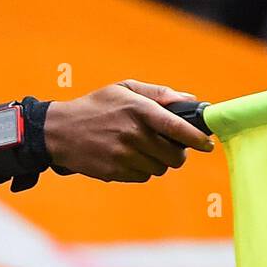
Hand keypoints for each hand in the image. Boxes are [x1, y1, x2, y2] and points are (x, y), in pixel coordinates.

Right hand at [44, 79, 213, 182]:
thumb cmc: (96, 107)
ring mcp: (123, 155)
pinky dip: (142, 170)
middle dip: (177, 153)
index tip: (207, 144)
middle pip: (173, 155)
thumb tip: (190, 101)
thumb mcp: (124, 89)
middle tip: (172, 147)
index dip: (197, 138)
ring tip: (144, 150)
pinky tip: (129, 158)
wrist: (59, 131)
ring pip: (159, 168)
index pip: (176, 128)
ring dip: (158, 162)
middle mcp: (132, 133)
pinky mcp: (115, 171)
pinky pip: (143, 177)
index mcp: (138, 110)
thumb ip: (158, 94)